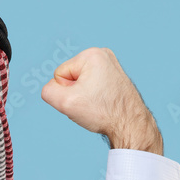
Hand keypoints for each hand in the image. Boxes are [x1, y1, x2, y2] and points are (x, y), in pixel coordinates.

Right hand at [40, 47, 162, 154]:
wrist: (131, 124)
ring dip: (84, 96)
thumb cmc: (103, 112)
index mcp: (91, 54)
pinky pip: (92, 86)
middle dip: (76, 93)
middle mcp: (103, 54)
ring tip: (99, 104)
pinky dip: (94, 96)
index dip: (67, 92)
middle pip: (70, 76)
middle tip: (92, 104)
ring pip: (80, 83)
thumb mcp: (65, 103)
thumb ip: (48, 91)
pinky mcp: (114, 76)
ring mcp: (110, 65)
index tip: (86, 99)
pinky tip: (104, 103)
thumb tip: (52, 88)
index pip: (60, 74)